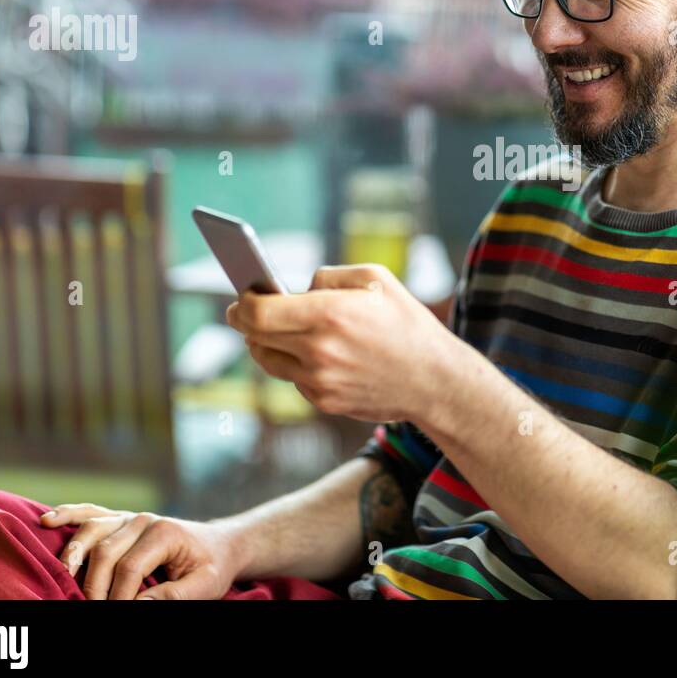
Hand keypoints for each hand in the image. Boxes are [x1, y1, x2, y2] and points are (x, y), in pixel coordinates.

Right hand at [39, 503, 243, 599]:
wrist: (219, 545)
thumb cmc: (212, 566)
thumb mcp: (205, 585)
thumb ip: (173, 595)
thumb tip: (136, 604)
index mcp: (164, 533)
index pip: (129, 567)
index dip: (118, 595)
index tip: (114, 612)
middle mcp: (143, 520)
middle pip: (104, 552)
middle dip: (93, 584)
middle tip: (90, 608)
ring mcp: (130, 518)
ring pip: (92, 530)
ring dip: (72, 553)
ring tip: (61, 573)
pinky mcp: (120, 520)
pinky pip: (92, 513)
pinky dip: (70, 514)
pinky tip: (48, 520)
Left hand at [226, 263, 464, 423]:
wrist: (433, 380)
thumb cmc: (406, 322)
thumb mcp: (375, 279)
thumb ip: (328, 276)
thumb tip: (296, 287)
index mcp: (329, 314)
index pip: (258, 312)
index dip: (243, 302)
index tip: (242, 295)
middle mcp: (319, 351)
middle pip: (254, 337)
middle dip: (244, 320)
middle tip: (243, 310)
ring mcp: (319, 381)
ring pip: (267, 360)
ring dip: (264, 343)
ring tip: (272, 330)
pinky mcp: (324, 401)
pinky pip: (292, 378)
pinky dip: (294, 364)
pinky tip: (310, 353)